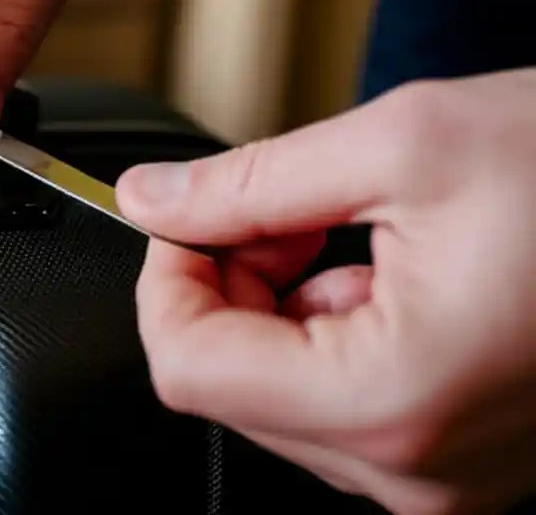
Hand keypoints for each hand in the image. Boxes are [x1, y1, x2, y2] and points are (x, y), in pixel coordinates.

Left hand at [117, 70, 535, 513]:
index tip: (191, 217)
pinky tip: (395, 272)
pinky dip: (335, 328)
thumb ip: (248, 184)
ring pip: (280, 391)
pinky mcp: (464, 457)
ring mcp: (445, 475)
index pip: (188, 367)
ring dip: (284, 302)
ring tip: (360, 234)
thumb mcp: (402, 142)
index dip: (169, 278)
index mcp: (396, 398)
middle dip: (232, 282)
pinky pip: (343, 401)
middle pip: (230, 382)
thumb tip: (152, 200)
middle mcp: (418, 468)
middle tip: (290, 209)